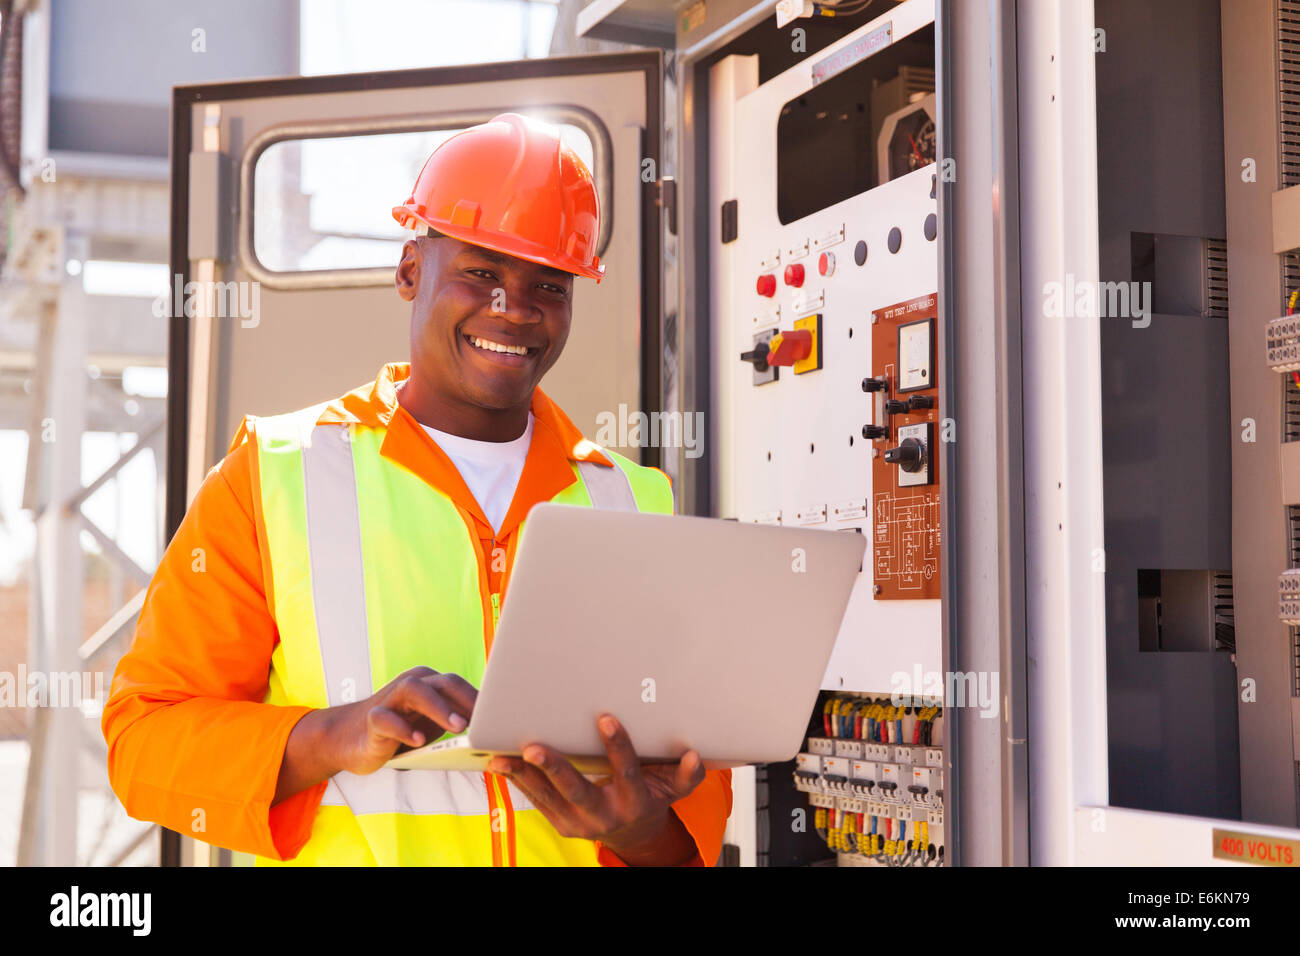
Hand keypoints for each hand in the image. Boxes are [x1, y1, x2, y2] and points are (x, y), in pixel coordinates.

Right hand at [275, 666, 476, 804]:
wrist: (349, 739)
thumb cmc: (400, 731)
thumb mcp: (430, 726)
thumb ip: (455, 723)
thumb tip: (493, 734)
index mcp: (429, 684)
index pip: (459, 685)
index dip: (480, 698)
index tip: (502, 715)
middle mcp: (411, 685)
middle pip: (442, 682)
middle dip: (464, 699)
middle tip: (483, 719)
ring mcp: (390, 699)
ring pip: (415, 691)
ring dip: (440, 708)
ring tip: (459, 727)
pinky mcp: (372, 718)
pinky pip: (386, 718)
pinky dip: (403, 728)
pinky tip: (418, 741)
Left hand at [487, 715, 705, 865]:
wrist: (633, 834)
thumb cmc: (651, 798)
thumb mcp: (675, 789)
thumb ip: (687, 774)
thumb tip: (694, 755)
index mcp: (634, 802)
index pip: (626, 773)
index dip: (618, 747)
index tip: (606, 718)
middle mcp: (604, 815)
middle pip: (576, 790)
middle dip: (554, 768)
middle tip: (534, 747)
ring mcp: (578, 822)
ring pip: (547, 798)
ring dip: (523, 775)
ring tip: (500, 755)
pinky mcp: (559, 823)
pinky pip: (535, 801)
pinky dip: (517, 781)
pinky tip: (500, 763)